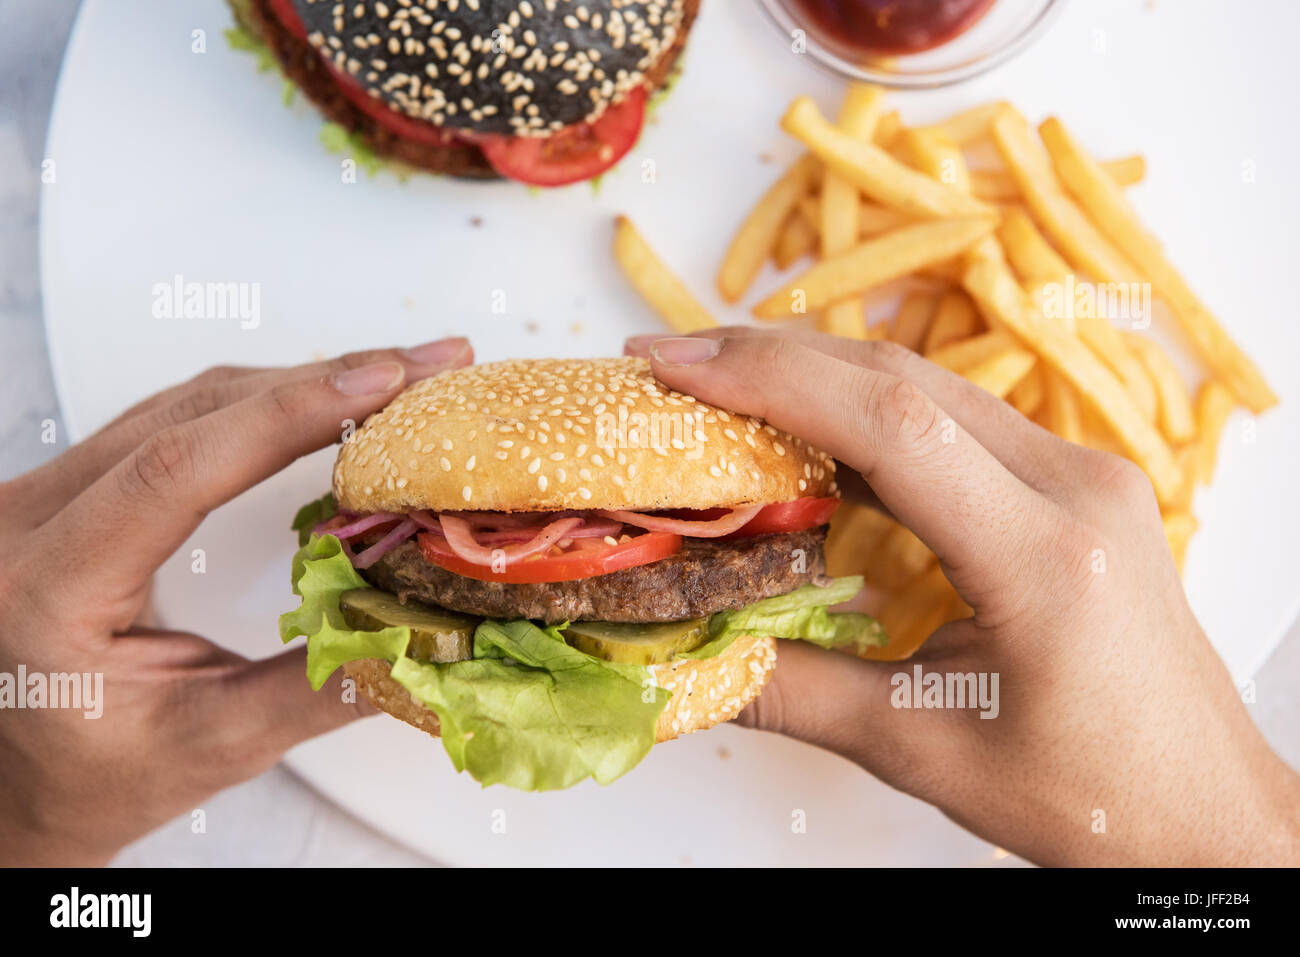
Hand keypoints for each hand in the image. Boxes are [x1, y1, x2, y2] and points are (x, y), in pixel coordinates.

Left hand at [0, 338, 471, 865]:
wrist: (26, 780)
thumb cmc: (99, 776)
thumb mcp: (217, 743)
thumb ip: (325, 687)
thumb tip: (432, 635)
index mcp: (47, 590)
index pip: (174, 470)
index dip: (288, 415)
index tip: (383, 381)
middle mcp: (27, 522)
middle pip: (190, 414)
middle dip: (319, 383)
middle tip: (425, 368)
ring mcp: (42, 493)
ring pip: (185, 402)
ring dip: (298, 383)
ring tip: (398, 378)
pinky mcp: (72, 484)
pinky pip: (174, 417)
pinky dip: (261, 403)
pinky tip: (323, 400)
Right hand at [627, 328, 1299, 866]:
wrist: (1207, 809)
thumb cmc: (1094, 794)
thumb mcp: (927, 749)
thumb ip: (798, 695)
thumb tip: (689, 657)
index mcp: (1046, 555)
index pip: (892, 424)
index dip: (772, 381)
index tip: (676, 371)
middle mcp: (1076, 488)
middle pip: (902, 380)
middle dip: (772, 357)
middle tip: (669, 364)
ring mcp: (1083, 475)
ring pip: (927, 386)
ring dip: (816, 374)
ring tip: (717, 384)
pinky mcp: (1074, 484)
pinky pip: (955, 420)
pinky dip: (866, 412)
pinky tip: (804, 430)